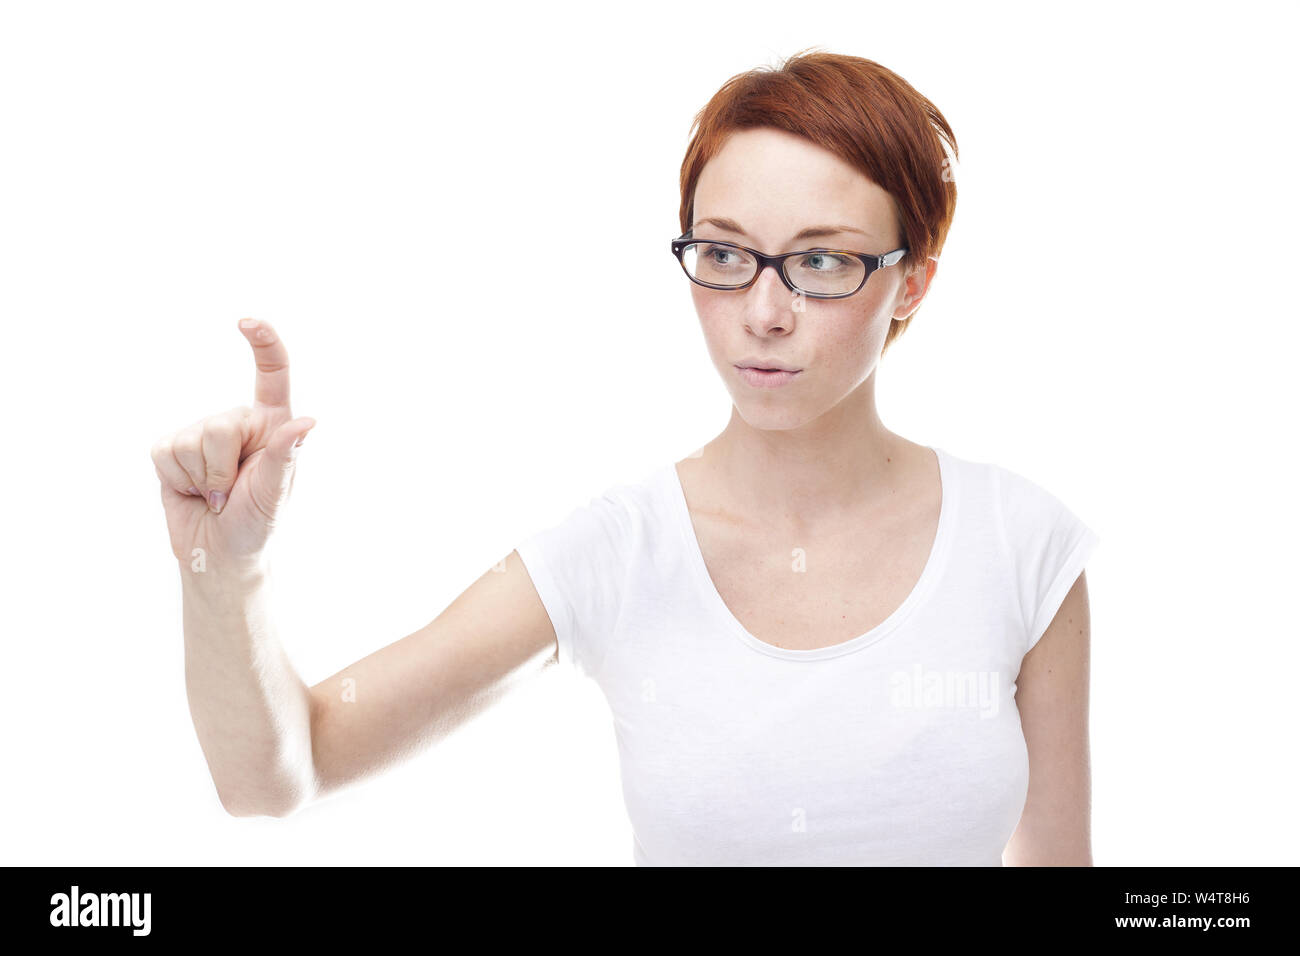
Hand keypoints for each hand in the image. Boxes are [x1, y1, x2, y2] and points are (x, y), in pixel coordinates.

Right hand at [150, 318, 314, 568]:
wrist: (219, 554)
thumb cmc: (257, 524)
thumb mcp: (274, 494)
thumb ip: (284, 456)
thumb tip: (307, 422)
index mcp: (272, 424)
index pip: (272, 374)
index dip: (264, 343)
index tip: (248, 323)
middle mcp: (238, 422)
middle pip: (221, 425)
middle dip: (223, 469)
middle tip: (232, 494)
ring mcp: (202, 433)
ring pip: (191, 441)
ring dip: (202, 479)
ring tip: (215, 496)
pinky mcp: (171, 448)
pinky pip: (165, 453)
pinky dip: (177, 480)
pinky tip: (191, 492)